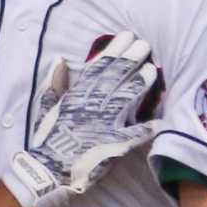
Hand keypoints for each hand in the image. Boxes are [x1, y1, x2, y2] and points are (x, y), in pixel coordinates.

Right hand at [3, 32, 160, 206]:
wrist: (45, 170)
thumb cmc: (47, 139)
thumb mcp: (46, 108)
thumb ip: (55, 84)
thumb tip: (60, 61)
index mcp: (76, 96)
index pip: (98, 68)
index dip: (114, 51)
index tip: (126, 36)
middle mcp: (91, 106)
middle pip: (114, 78)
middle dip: (130, 60)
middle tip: (145, 44)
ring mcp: (102, 125)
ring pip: (124, 99)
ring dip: (139, 84)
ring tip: (152, 70)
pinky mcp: (111, 145)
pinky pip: (133, 135)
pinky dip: (146, 129)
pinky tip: (161, 120)